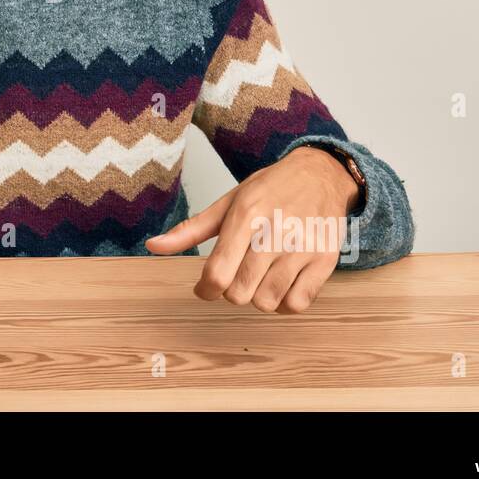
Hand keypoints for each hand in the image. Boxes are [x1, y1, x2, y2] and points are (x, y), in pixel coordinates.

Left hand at [145, 146, 358, 313]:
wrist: (321, 174)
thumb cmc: (271, 189)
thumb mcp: (229, 202)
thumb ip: (191, 230)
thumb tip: (154, 246)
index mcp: (246, 216)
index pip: (217, 273)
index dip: (205, 290)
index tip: (205, 287)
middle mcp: (274, 233)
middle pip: (239, 293)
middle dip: (231, 291)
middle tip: (237, 274)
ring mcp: (303, 248)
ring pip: (267, 302)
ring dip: (258, 297)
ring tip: (260, 277)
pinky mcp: (325, 260)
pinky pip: (297, 304)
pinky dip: (285, 302)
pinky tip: (281, 283)